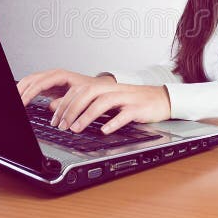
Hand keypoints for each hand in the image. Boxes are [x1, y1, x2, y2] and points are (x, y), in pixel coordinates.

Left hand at [16, 69, 170, 133]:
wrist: (161, 99)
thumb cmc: (132, 101)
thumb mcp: (106, 101)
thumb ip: (85, 104)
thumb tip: (58, 109)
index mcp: (104, 87)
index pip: (79, 90)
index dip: (64, 104)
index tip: (55, 119)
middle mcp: (113, 89)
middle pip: (88, 93)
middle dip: (72, 110)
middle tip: (62, 126)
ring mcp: (126, 98)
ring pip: (103, 102)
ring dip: (87, 116)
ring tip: (76, 129)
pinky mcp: (138, 108)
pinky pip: (125, 114)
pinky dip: (113, 122)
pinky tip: (104, 131)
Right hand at [17, 68, 113, 105]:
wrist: (100, 87)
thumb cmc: (93, 89)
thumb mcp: (81, 96)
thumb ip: (66, 101)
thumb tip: (52, 107)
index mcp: (61, 75)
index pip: (40, 83)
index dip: (30, 93)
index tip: (22, 102)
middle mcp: (54, 75)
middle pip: (31, 79)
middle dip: (21, 90)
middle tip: (16, 102)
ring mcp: (51, 79)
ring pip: (30, 81)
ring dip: (22, 90)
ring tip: (17, 100)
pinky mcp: (50, 86)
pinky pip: (34, 86)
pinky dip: (27, 92)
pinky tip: (23, 99)